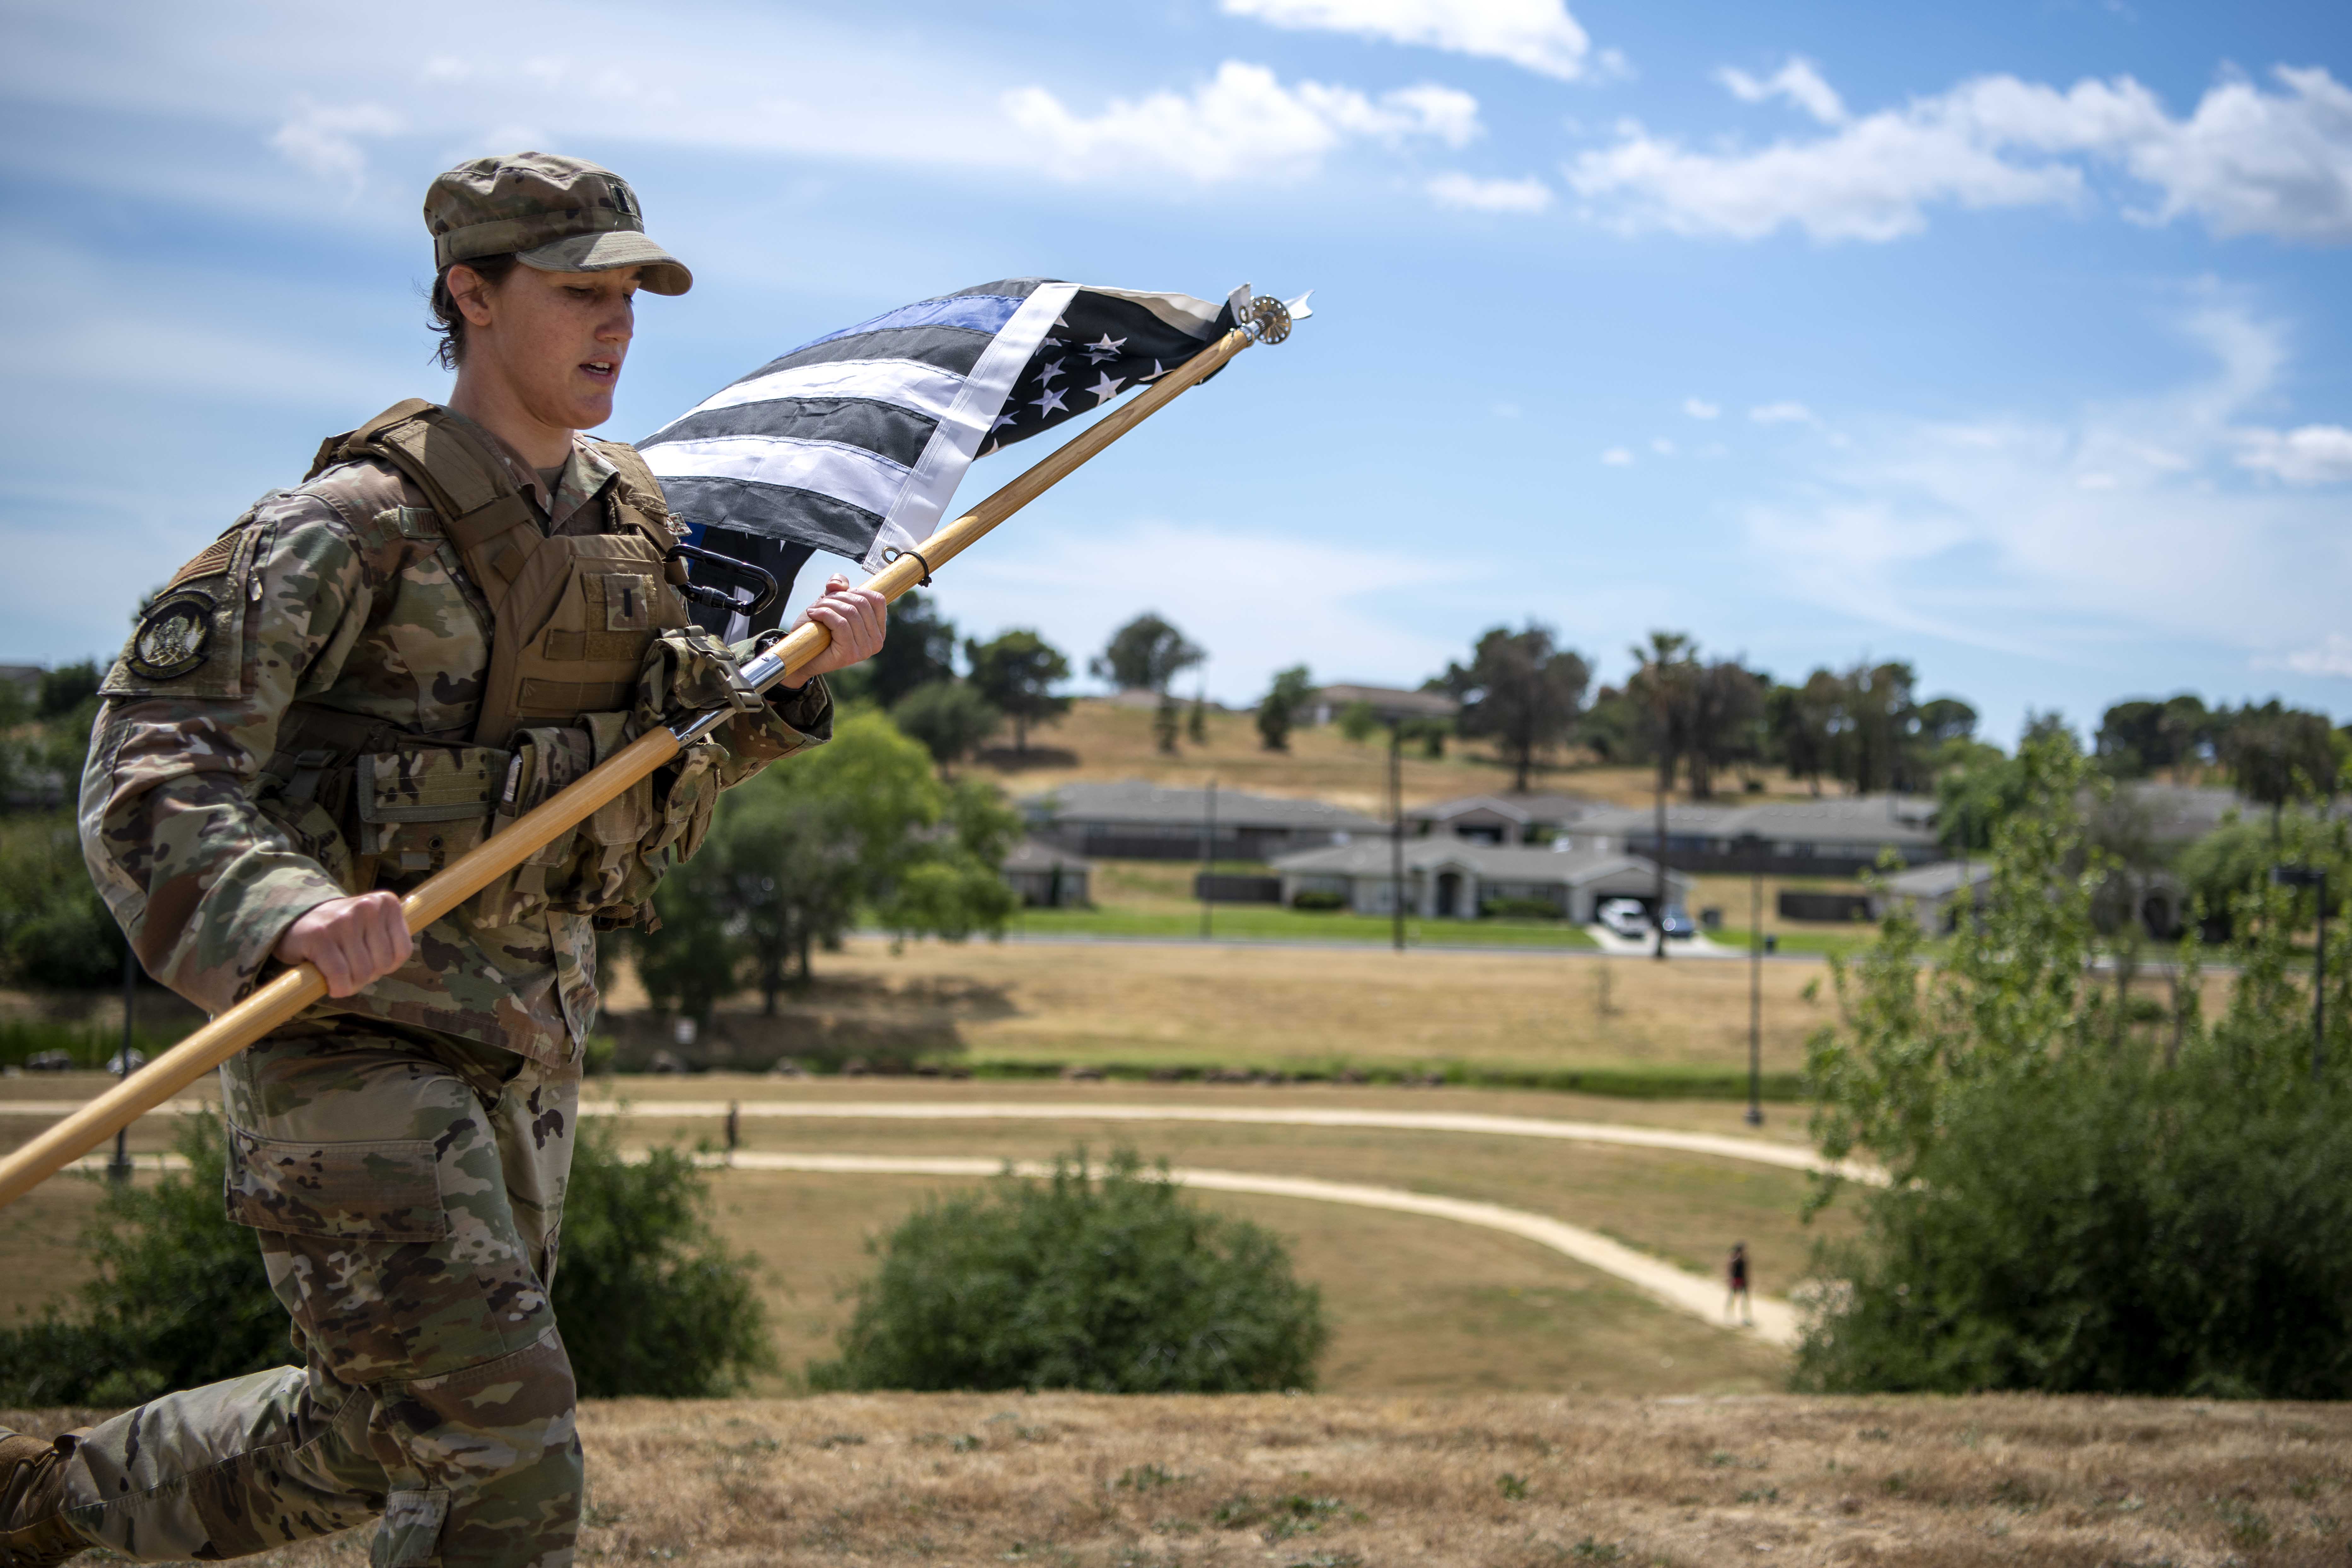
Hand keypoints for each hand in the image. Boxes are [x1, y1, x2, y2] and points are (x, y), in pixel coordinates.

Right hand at [274, 892, 412, 997]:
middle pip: (383, 964)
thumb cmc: (341, 929)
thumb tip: (416, 961)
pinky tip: (332, 985)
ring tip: (339, 973)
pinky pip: (340, 976)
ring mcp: (343, 920)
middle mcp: (367, 907)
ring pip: (363, 972)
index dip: (386, 966)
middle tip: (350, 967)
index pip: (403, 952)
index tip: (370, 961)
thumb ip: (392, 936)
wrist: (295, 919)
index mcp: (386, 903)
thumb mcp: (373, 923)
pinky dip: (338, 988)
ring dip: (351, 984)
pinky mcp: (320, 937)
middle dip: (367, 975)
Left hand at [785, 573, 887, 684]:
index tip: (837, 594)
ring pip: (850, 612)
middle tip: (820, 602)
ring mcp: (865, 650)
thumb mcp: (830, 602)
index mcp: (878, 630)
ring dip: (828, 605)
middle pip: (861, 604)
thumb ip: (838, 588)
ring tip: (814, 609)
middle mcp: (876, 641)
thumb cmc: (818, 629)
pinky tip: (813, 614)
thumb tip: (838, 583)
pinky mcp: (850, 654)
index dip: (856, 590)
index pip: (877, 600)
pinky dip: (824, 614)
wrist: (802, 654)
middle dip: (837, 597)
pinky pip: (841, 624)